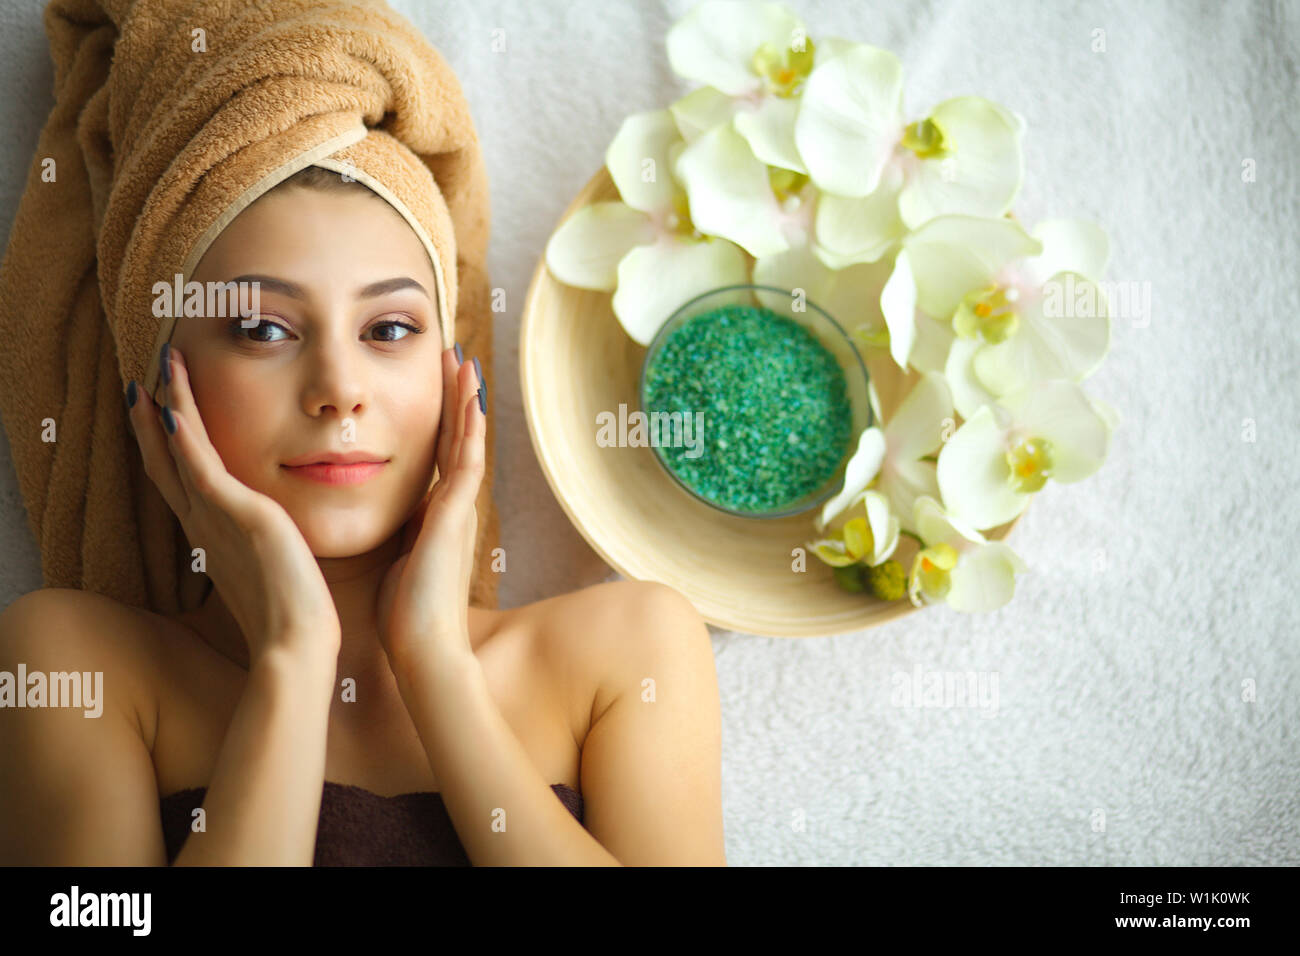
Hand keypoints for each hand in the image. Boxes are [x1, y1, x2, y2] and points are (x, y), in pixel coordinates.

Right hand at [128, 345, 341, 666]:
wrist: (296, 644)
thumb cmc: (292, 618)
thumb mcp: (275, 572)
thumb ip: (270, 551)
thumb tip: (281, 547)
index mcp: (215, 536)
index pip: (183, 480)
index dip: (166, 445)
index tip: (159, 411)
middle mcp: (207, 524)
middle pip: (167, 460)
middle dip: (154, 419)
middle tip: (143, 380)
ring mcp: (217, 518)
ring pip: (181, 451)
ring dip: (170, 406)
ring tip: (163, 366)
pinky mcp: (238, 516)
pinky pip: (201, 467)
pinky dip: (185, 435)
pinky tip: (174, 407)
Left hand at [376, 346, 484, 673]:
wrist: (423, 650)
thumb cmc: (403, 618)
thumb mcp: (392, 562)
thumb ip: (389, 537)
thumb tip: (362, 521)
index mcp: (436, 517)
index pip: (437, 456)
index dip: (438, 420)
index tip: (431, 385)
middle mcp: (453, 507)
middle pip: (457, 439)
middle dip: (455, 398)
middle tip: (453, 357)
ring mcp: (459, 509)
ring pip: (467, 440)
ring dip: (466, 399)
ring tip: (463, 360)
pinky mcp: (457, 514)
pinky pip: (467, 457)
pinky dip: (469, 424)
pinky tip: (468, 394)